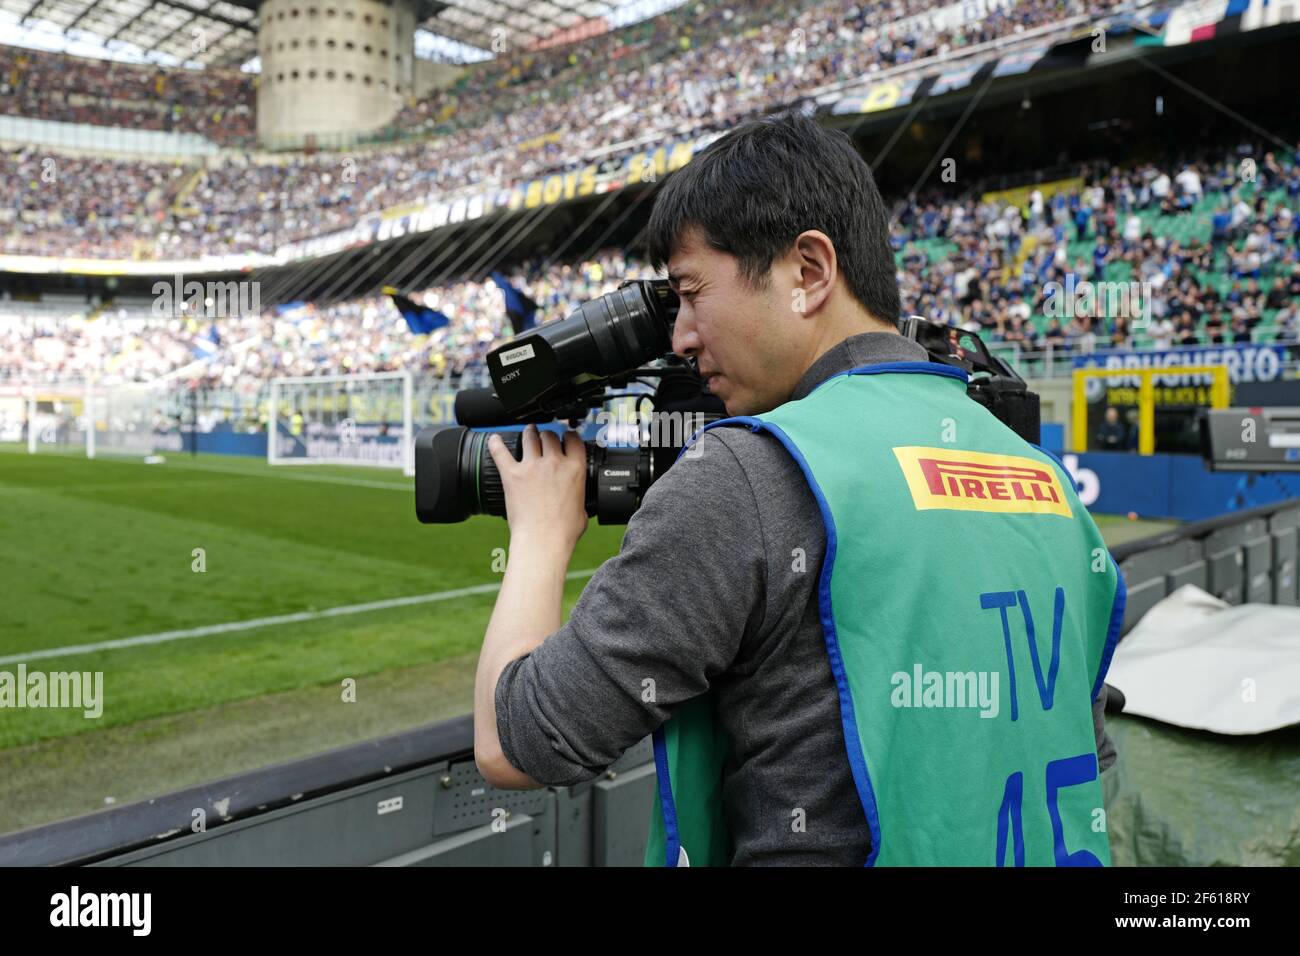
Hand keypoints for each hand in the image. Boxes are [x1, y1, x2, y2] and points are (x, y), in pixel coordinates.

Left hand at [487, 424, 588, 549]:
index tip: (566, 437)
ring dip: (529, 433)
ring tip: (528, 432)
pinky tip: (494, 439)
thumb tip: (577, 502)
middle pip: (550, 436)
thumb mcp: (582, 510)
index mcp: (574, 469)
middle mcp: (554, 462)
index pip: (573, 440)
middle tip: (545, 439)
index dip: (569, 436)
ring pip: (530, 437)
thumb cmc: (563, 531)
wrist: (544, 540)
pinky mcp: (512, 474)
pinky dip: (496, 443)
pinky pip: (500, 452)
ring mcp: (532, 467)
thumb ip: (579, 498)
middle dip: (548, 435)